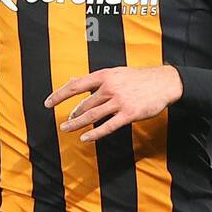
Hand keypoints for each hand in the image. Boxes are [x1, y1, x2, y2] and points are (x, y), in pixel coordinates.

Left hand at [44, 65, 183, 141]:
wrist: (163, 82)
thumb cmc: (138, 78)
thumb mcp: (115, 73)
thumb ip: (94, 80)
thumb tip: (72, 82)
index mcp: (105, 75)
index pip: (76, 85)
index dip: (59, 95)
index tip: (47, 103)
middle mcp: (110, 88)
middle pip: (84, 104)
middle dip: (72, 115)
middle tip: (65, 123)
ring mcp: (119, 101)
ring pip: (92, 115)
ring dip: (77, 124)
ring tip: (66, 129)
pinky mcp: (129, 114)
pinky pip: (108, 126)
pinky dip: (95, 133)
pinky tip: (85, 138)